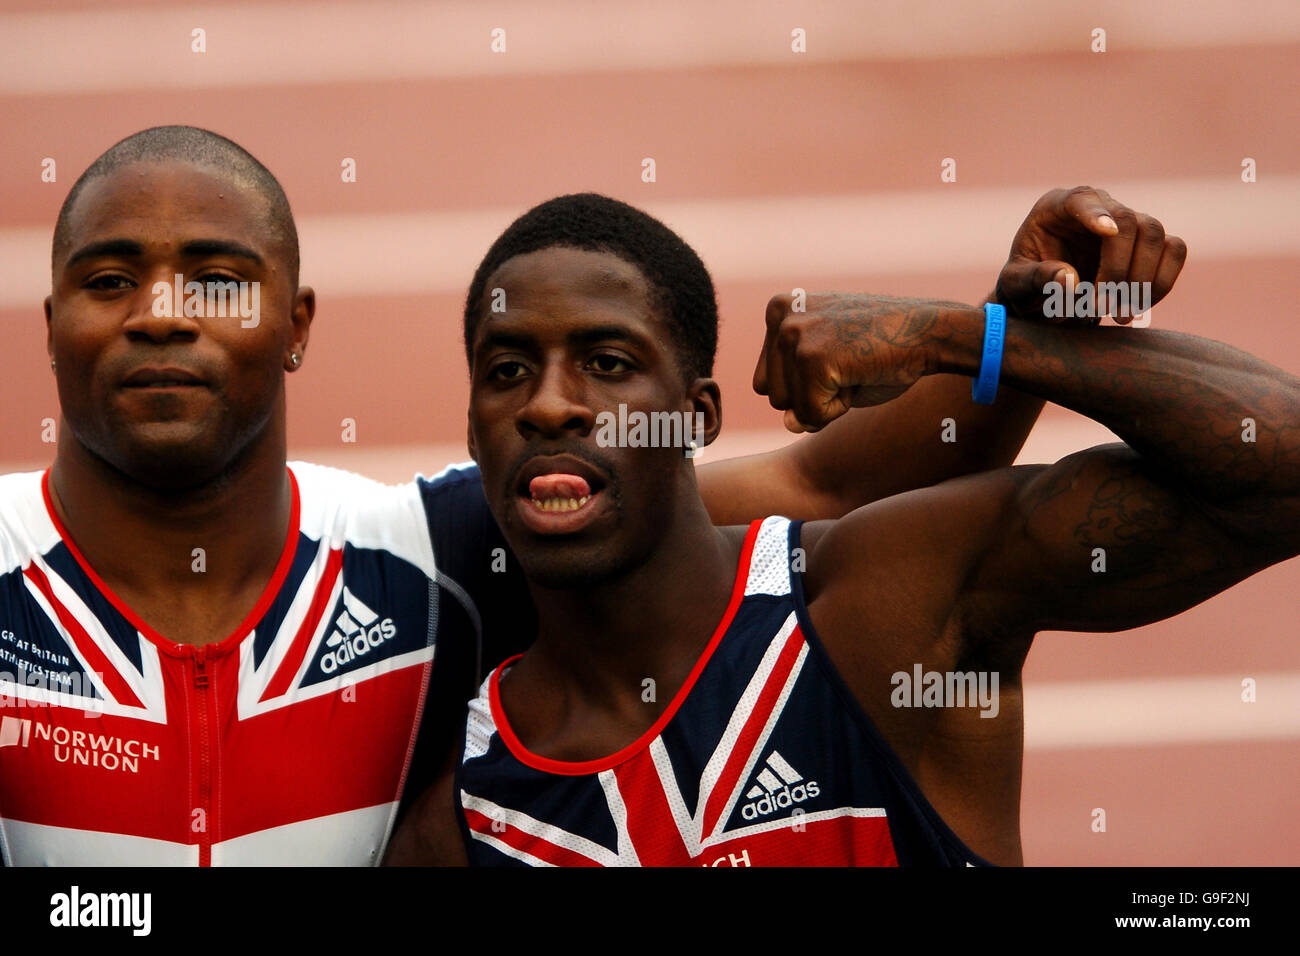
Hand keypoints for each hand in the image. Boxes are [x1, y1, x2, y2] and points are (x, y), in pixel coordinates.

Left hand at [753, 293, 960, 431]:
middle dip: (813, 396)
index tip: (839, 360)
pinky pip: (810, 416)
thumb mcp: (828, 370)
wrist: (927, 333)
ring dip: (826, 402)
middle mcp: (780, 317)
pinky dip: (837, 411)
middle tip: (850, 365)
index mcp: (778, 311)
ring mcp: (794, 335)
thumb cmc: (881, 350)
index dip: (806, 386)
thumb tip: (788, 424)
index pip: (766, 382)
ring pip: (787, 409)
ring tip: (854, 369)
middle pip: (772, 397)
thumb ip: (798, 397)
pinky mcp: (812, 358)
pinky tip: (859, 377)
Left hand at [994, 186, 1186, 324]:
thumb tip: (1070, 280)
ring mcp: (1125, 223)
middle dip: (1119, 268)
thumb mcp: (1015, 287)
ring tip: (1119, 315)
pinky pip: (1174, 251)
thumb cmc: (1024, 289)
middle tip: (1103, 309)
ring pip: (1154, 234)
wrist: (1043, 304)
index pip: (1082, 200)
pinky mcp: (1147, 244)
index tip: (1108, 231)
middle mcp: (1096, 207)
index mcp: (1055, 208)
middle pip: (1128, 220)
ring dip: (1143, 279)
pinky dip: (1162, 281)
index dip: (1096, 212)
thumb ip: (1036, 279)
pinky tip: (1137, 306)